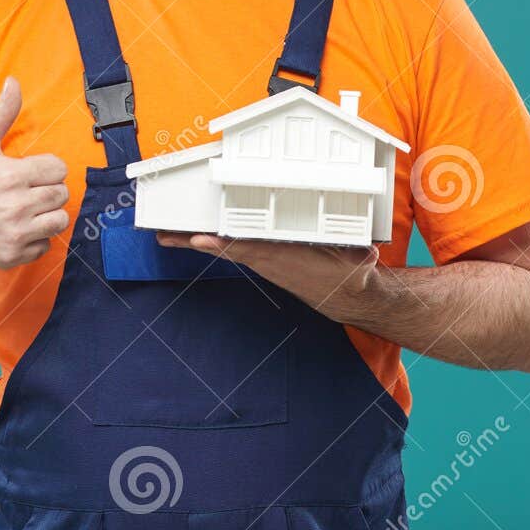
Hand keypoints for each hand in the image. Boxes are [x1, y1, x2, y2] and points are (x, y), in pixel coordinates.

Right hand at [0, 77, 70, 270]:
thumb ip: (1, 112)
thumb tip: (14, 82)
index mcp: (12, 176)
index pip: (58, 169)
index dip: (47, 168)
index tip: (31, 172)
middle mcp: (17, 206)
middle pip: (61, 195)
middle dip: (47, 191)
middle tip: (28, 191)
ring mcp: (16, 233)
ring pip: (59, 221)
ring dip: (47, 215)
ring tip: (28, 210)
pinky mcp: (13, 254)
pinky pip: (44, 246)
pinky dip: (35, 239)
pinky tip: (17, 229)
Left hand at [155, 230, 381, 320]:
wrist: (348, 294)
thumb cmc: (351, 271)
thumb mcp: (357, 260)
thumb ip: (357, 256)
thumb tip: (366, 255)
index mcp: (285, 258)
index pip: (249, 248)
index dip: (223, 245)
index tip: (198, 240)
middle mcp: (269, 260)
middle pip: (224, 246)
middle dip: (192, 240)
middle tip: (163, 236)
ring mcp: (263, 260)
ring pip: (223, 246)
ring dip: (193, 240)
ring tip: (167, 235)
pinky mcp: (263, 261)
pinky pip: (231, 249)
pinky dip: (210, 243)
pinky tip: (192, 239)